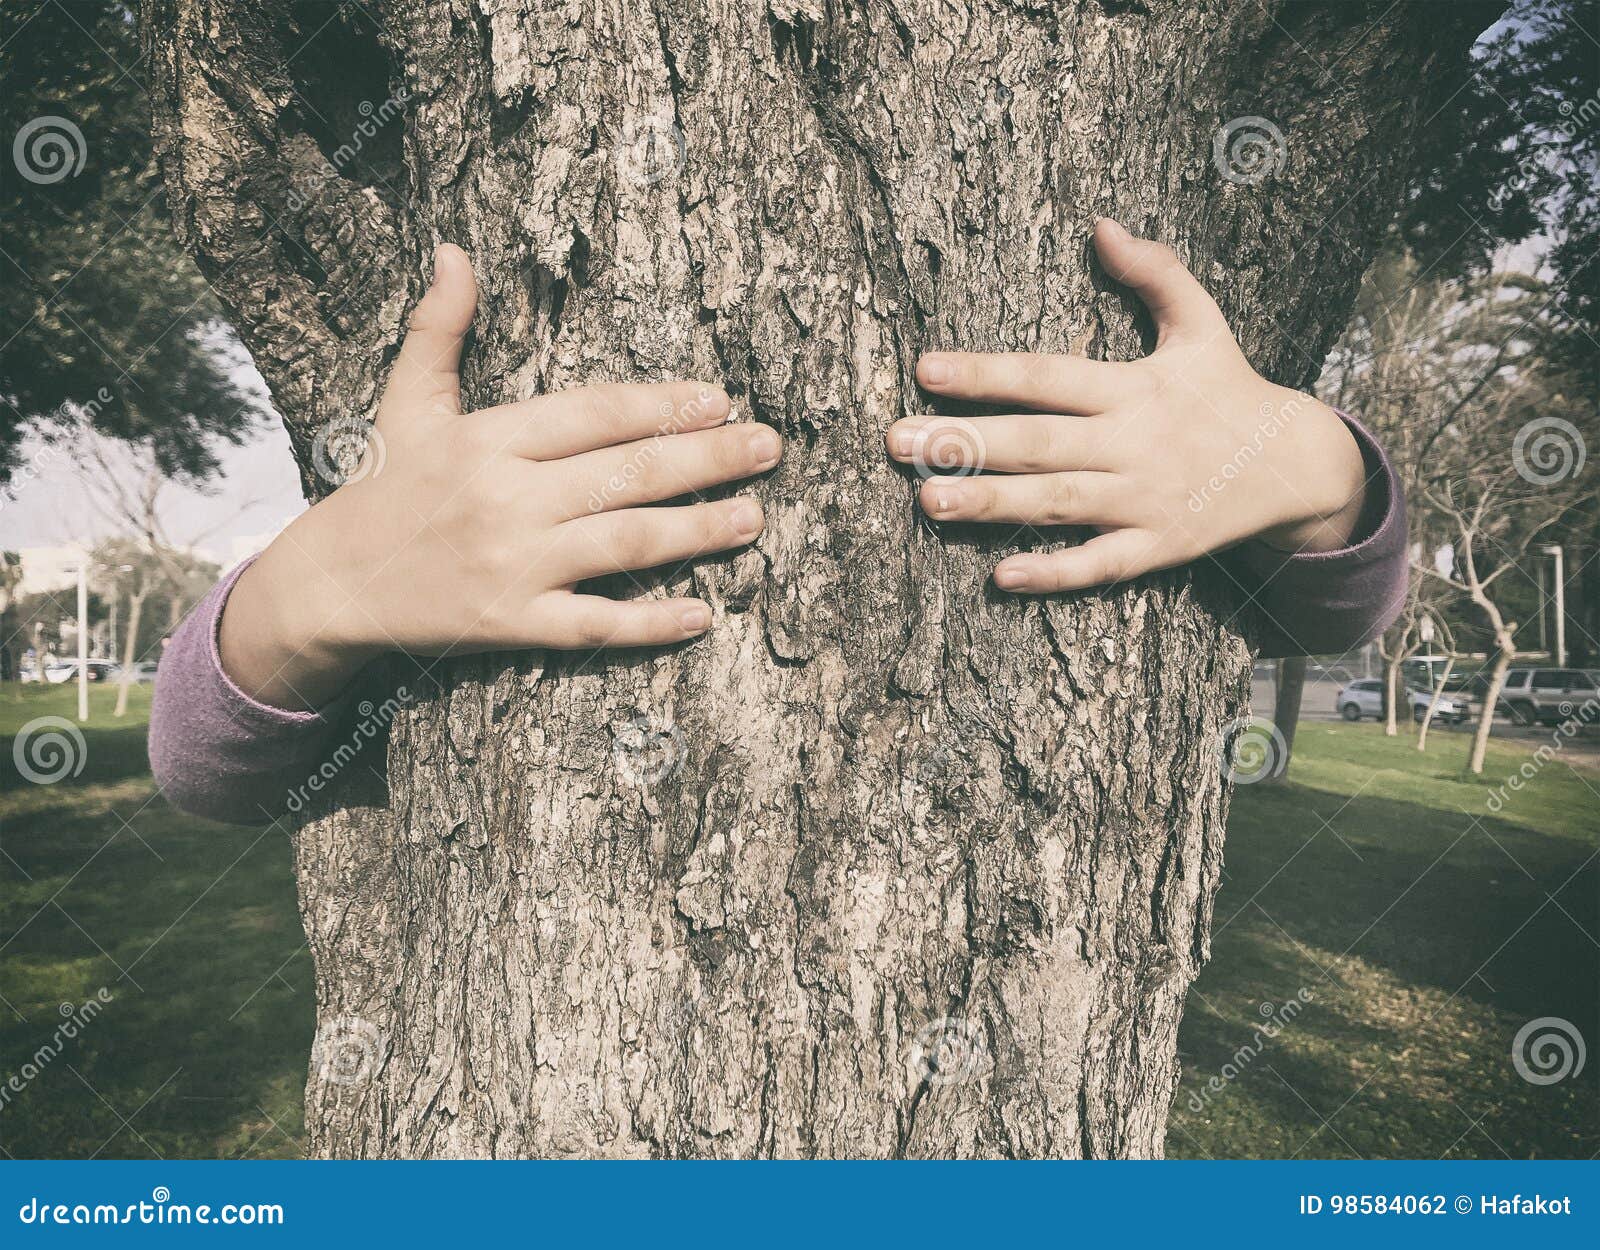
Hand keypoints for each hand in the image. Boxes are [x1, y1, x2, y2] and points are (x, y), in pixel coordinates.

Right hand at [220, 245, 780, 708]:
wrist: (331, 586)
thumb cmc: (382, 487)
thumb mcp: (406, 403)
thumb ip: (438, 330)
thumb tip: (455, 251)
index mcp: (486, 440)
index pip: (593, 414)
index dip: (661, 405)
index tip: (719, 398)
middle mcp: (506, 499)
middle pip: (626, 475)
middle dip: (707, 460)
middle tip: (768, 448)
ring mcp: (513, 566)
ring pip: (625, 546)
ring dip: (697, 532)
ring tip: (753, 519)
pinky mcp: (512, 625)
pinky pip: (595, 625)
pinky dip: (650, 623)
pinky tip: (702, 615)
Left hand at [886, 219, 1367, 593]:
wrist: (1297, 465)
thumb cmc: (1230, 390)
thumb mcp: (1202, 324)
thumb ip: (1154, 273)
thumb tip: (1101, 225)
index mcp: (1133, 387)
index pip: (1048, 375)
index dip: (987, 372)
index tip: (926, 369)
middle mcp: (1132, 443)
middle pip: (1037, 442)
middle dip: (964, 442)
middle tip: (896, 441)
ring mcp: (1143, 500)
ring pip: (1056, 503)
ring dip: (991, 504)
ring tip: (927, 502)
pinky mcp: (1157, 547)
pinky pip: (1100, 564)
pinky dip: (1055, 572)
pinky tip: (1002, 576)